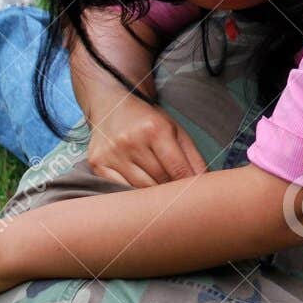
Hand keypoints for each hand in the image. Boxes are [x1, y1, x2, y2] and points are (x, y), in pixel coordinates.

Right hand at [87, 96, 207, 187]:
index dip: (188, 186)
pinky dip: (131, 195)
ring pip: (140, 189)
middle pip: (159, 181)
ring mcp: (112, 154)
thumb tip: (205, 184)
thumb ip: (193, 157)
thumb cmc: (148, 121)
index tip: (195, 197)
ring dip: (152, 196)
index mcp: (155, 130)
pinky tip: (138, 194)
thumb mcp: (176, 131)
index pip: (177, 169)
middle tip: (178, 197)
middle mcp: (131, 141)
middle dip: (171, 191)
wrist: (112, 104)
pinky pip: (118, 190)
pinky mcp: (97, 164)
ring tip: (159, 194)